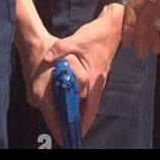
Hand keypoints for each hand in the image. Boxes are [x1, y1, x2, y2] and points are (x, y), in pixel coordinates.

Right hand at [16, 26, 76, 147]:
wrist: (31, 41)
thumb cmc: (49, 49)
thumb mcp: (70, 62)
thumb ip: (79, 79)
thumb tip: (83, 95)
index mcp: (42, 95)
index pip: (54, 121)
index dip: (64, 131)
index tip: (71, 139)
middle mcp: (35, 99)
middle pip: (53, 115)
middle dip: (66, 118)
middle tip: (79, 122)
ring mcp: (32, 96)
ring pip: (51, 107)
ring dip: (62, 106)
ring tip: (74, 105)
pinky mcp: (33, 92)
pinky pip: (47, 100)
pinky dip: (57, 99)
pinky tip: (65, 93)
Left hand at [44, 7, 123, 136]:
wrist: (112, 27)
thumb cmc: (96, 35)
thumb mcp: (75, 40)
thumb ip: (59, 50)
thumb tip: (47, 58)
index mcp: (94, 78)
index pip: (91, 106)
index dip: (84, 121)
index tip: (77, 132)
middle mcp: (98, 81)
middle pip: (90, 107)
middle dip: (81, 120)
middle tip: (69, 130)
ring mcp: (99, 78)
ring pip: (90, 100)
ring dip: (81, 110)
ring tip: (68, 120)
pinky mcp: (97, 73)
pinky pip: (89, 91)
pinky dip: (82, 99)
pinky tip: (72, 99)